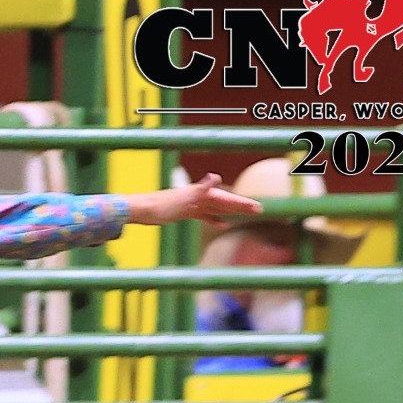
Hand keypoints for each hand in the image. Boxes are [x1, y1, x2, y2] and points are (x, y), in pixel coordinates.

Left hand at [125, 173, 264, 225]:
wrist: (142, 210)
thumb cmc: (161, 204)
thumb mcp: (183, 197)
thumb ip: (201, 188)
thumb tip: (215, 177)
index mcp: (202, 193)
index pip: (227, 198)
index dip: (242, 203)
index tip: (257, 207)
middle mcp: (199, 197)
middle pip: (225, 201)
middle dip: (242, 206)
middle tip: (260, 211)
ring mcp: (193, 204)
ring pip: (217, 208)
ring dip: (231, 212)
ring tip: (247, 215)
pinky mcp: (185, 212)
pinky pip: (204, 216)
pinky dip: (214, 219)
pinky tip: (222, 225)